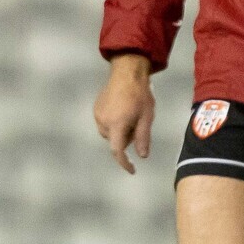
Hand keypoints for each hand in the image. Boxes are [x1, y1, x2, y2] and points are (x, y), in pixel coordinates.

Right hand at [94, 54, 155, 173]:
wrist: (127, 72)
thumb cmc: (141, 94)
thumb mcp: (147, 117)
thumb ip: (143, 138)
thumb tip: (142, 156)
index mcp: (116, 125)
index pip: (117, 151)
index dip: (124, 163)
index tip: (132, 170)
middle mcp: (103, 122)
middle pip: (115, 141)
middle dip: (127, 138)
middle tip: (139, 124)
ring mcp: (97, 115)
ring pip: (110, 133)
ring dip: (121, 130)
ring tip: (132, 115)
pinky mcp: (96, 109)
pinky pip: (106, 123)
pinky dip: (115, 123)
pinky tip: (124, 110)